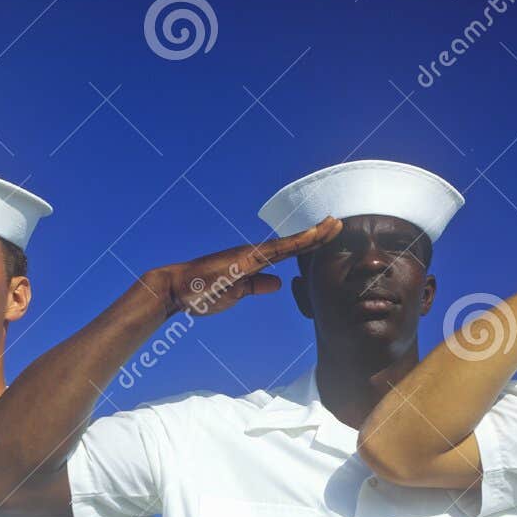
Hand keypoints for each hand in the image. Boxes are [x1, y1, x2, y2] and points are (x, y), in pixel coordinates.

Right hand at [140, 217, 340, 318]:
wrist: (176, 288)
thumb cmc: (202, 292)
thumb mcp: (236, 293)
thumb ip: (256, 286)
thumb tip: (277, 283)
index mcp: (254, 263)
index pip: (288, 252)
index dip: (310, 243)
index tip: (329, 235)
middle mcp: (254, 254)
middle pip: (293, 243)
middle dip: (318, 234)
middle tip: (340, 222)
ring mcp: (249, 256)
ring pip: (287, 244)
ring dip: (312, 235)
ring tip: (333, 224)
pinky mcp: (244, 261)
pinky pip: (275, 252)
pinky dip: (295, 244)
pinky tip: (311, 238)